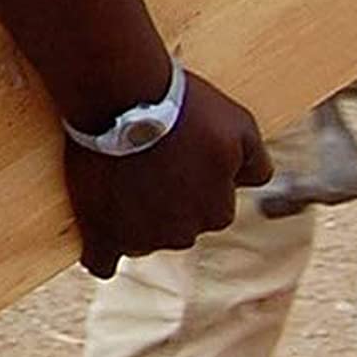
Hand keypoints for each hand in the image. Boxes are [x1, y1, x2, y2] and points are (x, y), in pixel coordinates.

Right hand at [64, 69, 271, 277]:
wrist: (122, 95)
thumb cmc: (181, 107)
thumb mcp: (240, 125)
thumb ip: (256, 163)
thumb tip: (253, 184)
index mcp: (217, 211)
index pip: (211, 207)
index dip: (194, 179)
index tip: (177, 154)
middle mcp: (184, 233)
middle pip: (175, 225)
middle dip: (164, 199)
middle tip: (146, 160)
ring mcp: (141, 236)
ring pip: (141, 238)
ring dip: (133, 216)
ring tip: (117, 175)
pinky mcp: (102, 231)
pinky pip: (101, 260)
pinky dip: (101, 254)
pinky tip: (99, 241)